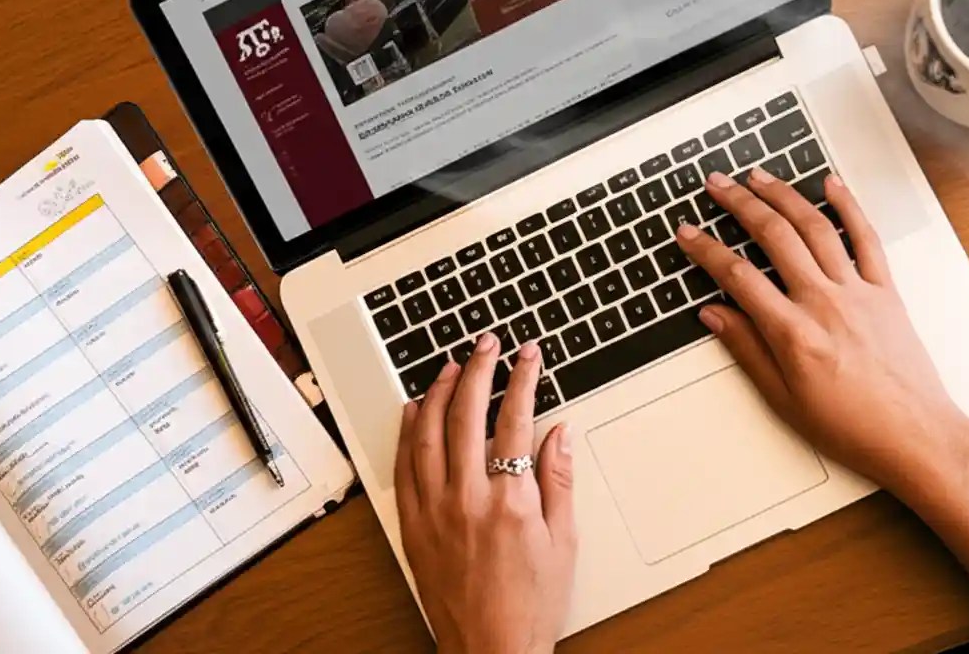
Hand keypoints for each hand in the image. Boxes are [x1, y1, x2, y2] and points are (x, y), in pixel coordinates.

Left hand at [395, 335, 575, 653]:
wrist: (491, 650)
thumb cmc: (530, 604)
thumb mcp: (564, 542)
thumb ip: (559, 481)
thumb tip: (559, 433)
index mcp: (511, 501)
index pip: (516, 421)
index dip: (522, 379)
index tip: (526, 354)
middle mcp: (468, 499)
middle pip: (468, 416)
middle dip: (478, 371)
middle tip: (486, 344)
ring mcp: (435, 511)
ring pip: (430, 435)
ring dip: (439, 393)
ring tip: (450, 366)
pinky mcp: (413, 526)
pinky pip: (404, 468)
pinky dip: (407, 433)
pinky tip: (414, 411)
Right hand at [676, 168, 968, 495]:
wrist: (915, 437)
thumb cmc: (851, 426)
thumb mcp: (782, 398)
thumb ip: (745, 349)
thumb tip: (714, 314)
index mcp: (793, 333)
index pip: (737, 276)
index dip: (706, 249)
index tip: (687, 234)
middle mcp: (825, 303)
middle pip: (774, 236)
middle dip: (739, 204)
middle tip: (716, 186)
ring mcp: (858, 292)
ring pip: (815, 228)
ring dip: (784, 195)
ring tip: (758, 176)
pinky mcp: (885, 292)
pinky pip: (866, 239)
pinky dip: (849, 207)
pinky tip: (831, 186)